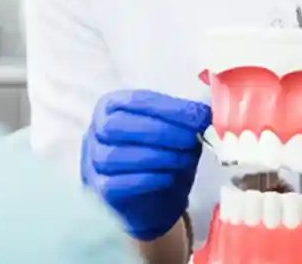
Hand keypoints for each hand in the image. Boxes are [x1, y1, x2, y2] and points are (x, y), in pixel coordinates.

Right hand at [80, 89, 211, 241]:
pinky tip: (169, 177)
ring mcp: (92, 162)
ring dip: (156, 156)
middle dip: (159, 131)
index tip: (200, 116)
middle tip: (192, 139)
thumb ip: (186, 119)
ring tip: (185, 159)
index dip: (169, 108)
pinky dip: (146, 179)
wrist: (153, 201)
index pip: (136, 100)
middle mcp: (95, 132)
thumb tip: (209, 112)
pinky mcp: (99, 191)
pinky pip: (116, 184)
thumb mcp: (176, 132)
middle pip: (116, 126)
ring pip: (114, 156)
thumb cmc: (162, 157)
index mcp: (112, 107)